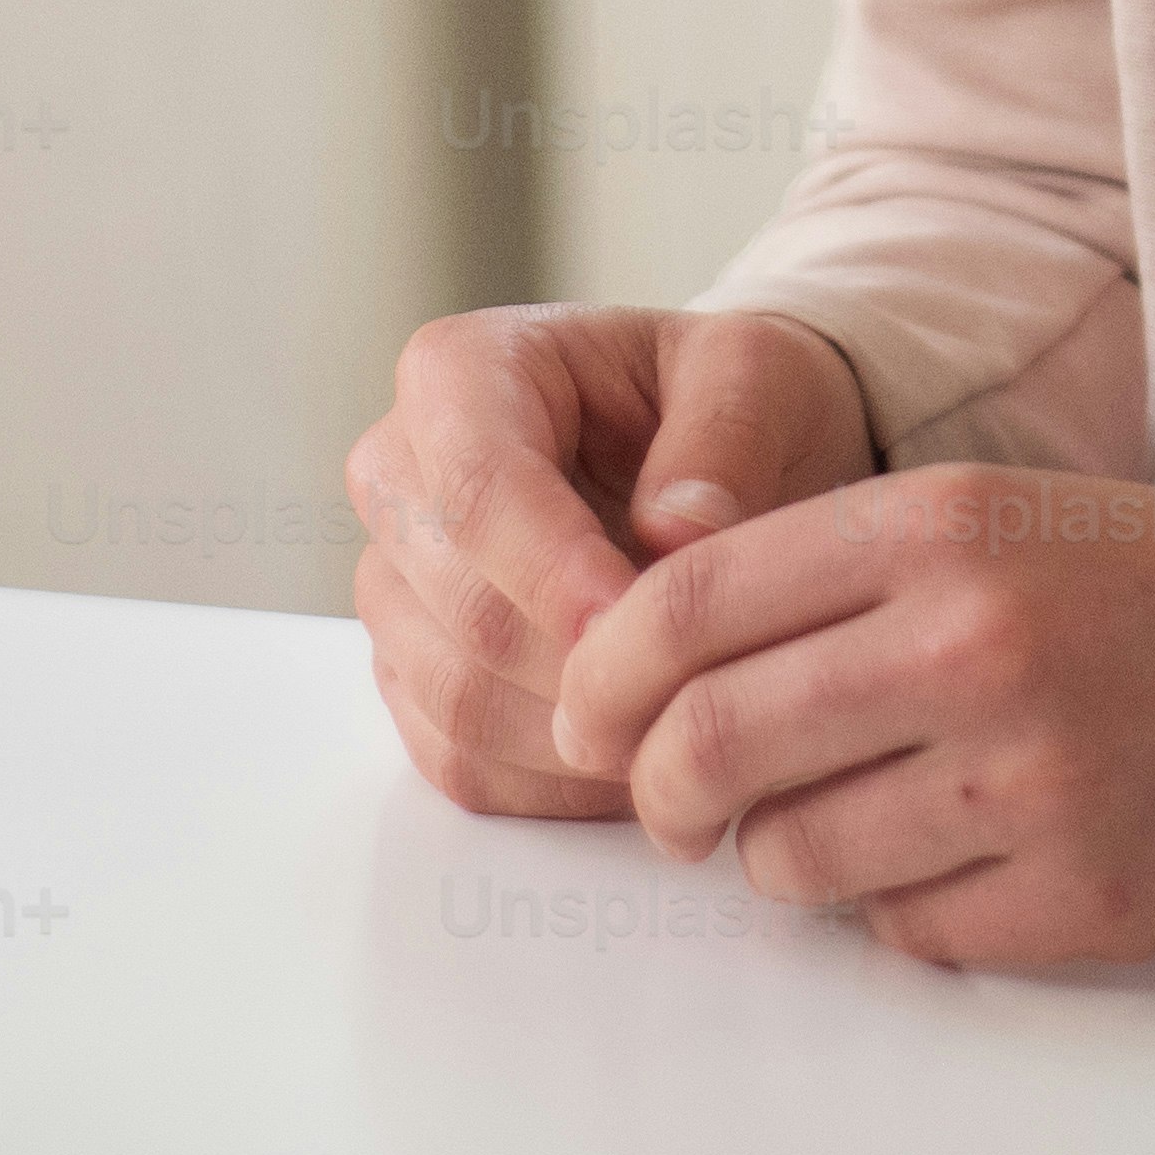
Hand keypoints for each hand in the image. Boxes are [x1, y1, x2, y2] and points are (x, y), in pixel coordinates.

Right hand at [345, 305, 876, 816]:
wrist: (712, 459)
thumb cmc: (724, 403)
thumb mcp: (757, 372)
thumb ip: (724, 435)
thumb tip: (674, 531)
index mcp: (459, 372)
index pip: (478, 490)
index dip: (557, 575)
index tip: (645, 629)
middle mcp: (399, 474)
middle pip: (463, 608)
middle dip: (583, 670)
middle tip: (696, 697)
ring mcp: (397, 583)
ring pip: (455, 697)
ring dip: (575, 739)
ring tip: (685, 728)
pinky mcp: (414, 671)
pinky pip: (458, 760)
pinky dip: (553, 783)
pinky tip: (638, 761)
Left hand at [550, 466, 1154, 971]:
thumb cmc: (1148, 589)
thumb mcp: (995, 521)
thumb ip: (826, 572)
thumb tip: (637, 669)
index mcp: (938, 524)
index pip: (684, 603)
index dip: (601, 675)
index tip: (582, 715)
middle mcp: (969, 642)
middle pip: (702, 748)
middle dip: (658, 795)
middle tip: (672, 808)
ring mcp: (1024, 776)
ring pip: (787, 860)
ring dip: (790, 857)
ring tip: (866, 814)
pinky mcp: (1075, 893)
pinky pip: (899, 931)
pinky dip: (906, 909)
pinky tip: (976, 854)